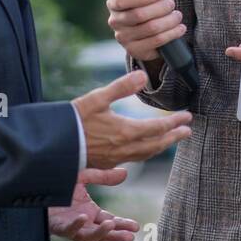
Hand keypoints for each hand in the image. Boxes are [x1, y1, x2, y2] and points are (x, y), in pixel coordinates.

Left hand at [48, 167, 140, 240]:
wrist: (36, 182)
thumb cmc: (59, 182)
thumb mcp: (84, 176)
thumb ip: (103, 177)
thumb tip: (125, 172)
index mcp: (90, 212)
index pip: (110, 222)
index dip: (123, 225)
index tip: (135, 227)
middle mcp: (82, 222)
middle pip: (101, 235)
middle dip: (116, 236)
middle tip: (129, 236)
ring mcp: (70, 226)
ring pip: (86, 238)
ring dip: (100, 233)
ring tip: (110, 225)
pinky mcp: (57, 225)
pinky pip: (67, 230)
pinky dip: (76, 226)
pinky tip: (83, 218)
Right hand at [72, 70, 192, 168]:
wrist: (53, 146)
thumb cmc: (73, 120)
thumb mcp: (97, 98)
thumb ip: (121, 87)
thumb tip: (142, 75)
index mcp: (125, 132)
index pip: (158, 128)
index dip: (174, 122)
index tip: (187, 117)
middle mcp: (124, 149)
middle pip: (156, 144)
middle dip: (173, 137)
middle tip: (187, 131)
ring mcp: (115, 159)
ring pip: (145, 154)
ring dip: (161, 146)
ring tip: (171, 140)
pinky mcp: (105, 164)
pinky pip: (132, 160)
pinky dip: (145, 154)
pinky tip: (144, 151)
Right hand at [106, 0, 186, 63]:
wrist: (148, 27)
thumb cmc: (148, 3)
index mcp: (114, 4)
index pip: (122, 0)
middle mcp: (115, 22)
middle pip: (139, 15)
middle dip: (161, 8)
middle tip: (171, 4)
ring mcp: (123, 38)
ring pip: (151, 28)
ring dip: (169, 21)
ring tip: (177, 16)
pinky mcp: (135, 50)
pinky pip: (156, 42)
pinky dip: (171, 34)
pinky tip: (179, 28)